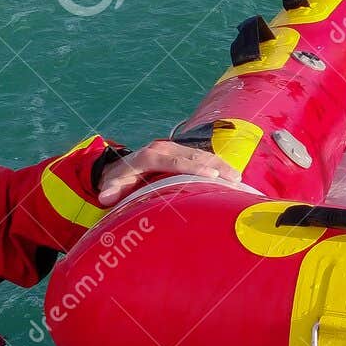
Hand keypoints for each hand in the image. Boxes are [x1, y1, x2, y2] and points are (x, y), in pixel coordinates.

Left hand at [97, 140, 241, 205]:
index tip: (213, 175)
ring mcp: (176, 148)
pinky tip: (233, 176)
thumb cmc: (120, 178)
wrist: (121, 165)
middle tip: (234, 179)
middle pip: (195, 155)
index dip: (195, 168)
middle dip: (216, 166)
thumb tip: (106, 198)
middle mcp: (165, 148)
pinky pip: (204, 156)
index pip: (176, 161)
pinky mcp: (183, 153)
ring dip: (222, 165)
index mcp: (150, 156)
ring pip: (203, 154)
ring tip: (239, 179)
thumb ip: (112, 190)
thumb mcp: (113, 184)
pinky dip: (219, 164)